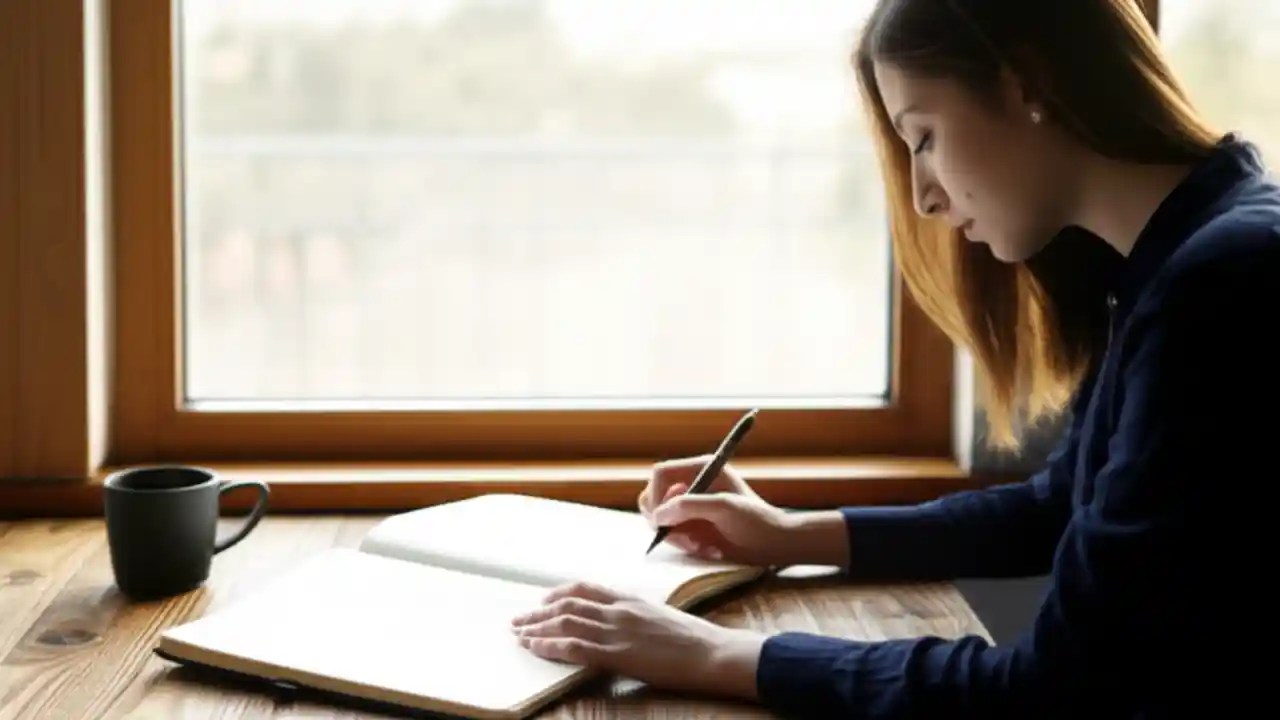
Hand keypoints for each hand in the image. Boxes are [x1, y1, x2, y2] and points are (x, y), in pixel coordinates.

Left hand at [510, 580, 763, 700]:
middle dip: (538, 613)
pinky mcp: (619, 654)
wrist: (712, 652)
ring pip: (566, 623)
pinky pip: (576, 647)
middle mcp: (619, 610)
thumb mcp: (661, 615)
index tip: (542, 600)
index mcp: (630, 599)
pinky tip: (535, 648)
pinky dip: (551, 646)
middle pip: (567, 605)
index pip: (585, 588)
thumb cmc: (694, 638)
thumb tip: (621, 619)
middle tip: (517, 620)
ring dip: (536, 629)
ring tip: (518, 635)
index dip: (558, 594)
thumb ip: (636, 614)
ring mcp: (617, 631)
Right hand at [638, 454, 794, 564]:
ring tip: (702, 547)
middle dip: (664, 521)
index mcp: (701, 468)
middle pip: (654, 496)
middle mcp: (692, 484)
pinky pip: (671, 534)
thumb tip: (658, 515)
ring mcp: (690, 506)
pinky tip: (707, 550)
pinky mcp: (692, 525)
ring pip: (660, 519)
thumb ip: (690, 506)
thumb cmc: (756, 522)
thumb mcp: (725, 508)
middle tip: (685, 539)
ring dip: (676, 537)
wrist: (775, 545)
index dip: (656, 495)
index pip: (661, 474)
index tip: (662, 520)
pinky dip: (684, 545)